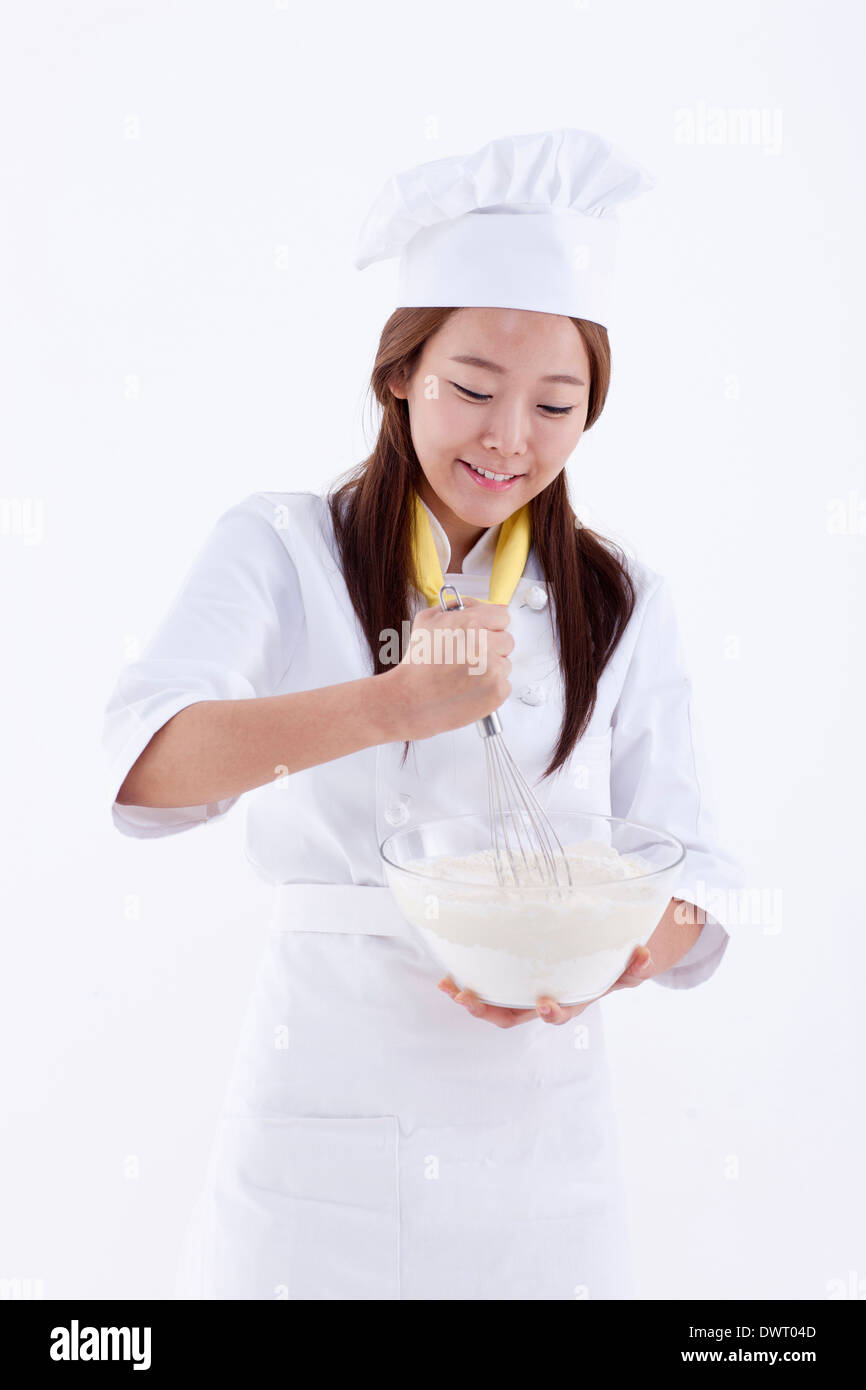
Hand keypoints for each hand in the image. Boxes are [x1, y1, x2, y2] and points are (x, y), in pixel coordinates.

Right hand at [389, 594, 513, 739]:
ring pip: (505, 663)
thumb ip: (456, 607)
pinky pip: (504, 684)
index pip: (502, 616)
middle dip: (492, 647)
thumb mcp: (427, 620)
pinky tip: (470, 688)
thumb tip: (476, 605)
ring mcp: (494, 670)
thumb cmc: (418, 663)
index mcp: (471, 623)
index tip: (482, 633)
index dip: (490, 625)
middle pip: (507, 640)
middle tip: (471, 656)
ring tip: (466, 674)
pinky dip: (491, 687)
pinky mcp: (497, 691)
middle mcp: (485, 645)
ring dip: (492, 668)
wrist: (412, 699)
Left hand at [437, 944, 653, 1028]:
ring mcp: (525, 990)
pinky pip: (487, 981)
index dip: (551, 1013)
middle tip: (467, 999)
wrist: (603, 959)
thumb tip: (645, 953)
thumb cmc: (614, 964)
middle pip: (512, 1015)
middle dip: (488, 1011)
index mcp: (571, 1000)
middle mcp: (544, 1000)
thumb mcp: (630, 967)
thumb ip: (637, 965)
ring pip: (494, 1002)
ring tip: (448, 986)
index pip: (558, 1013)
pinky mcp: (511, 974)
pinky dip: (468, 976)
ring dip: (470, 998)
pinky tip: (448, 968)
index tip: (544, 1003)